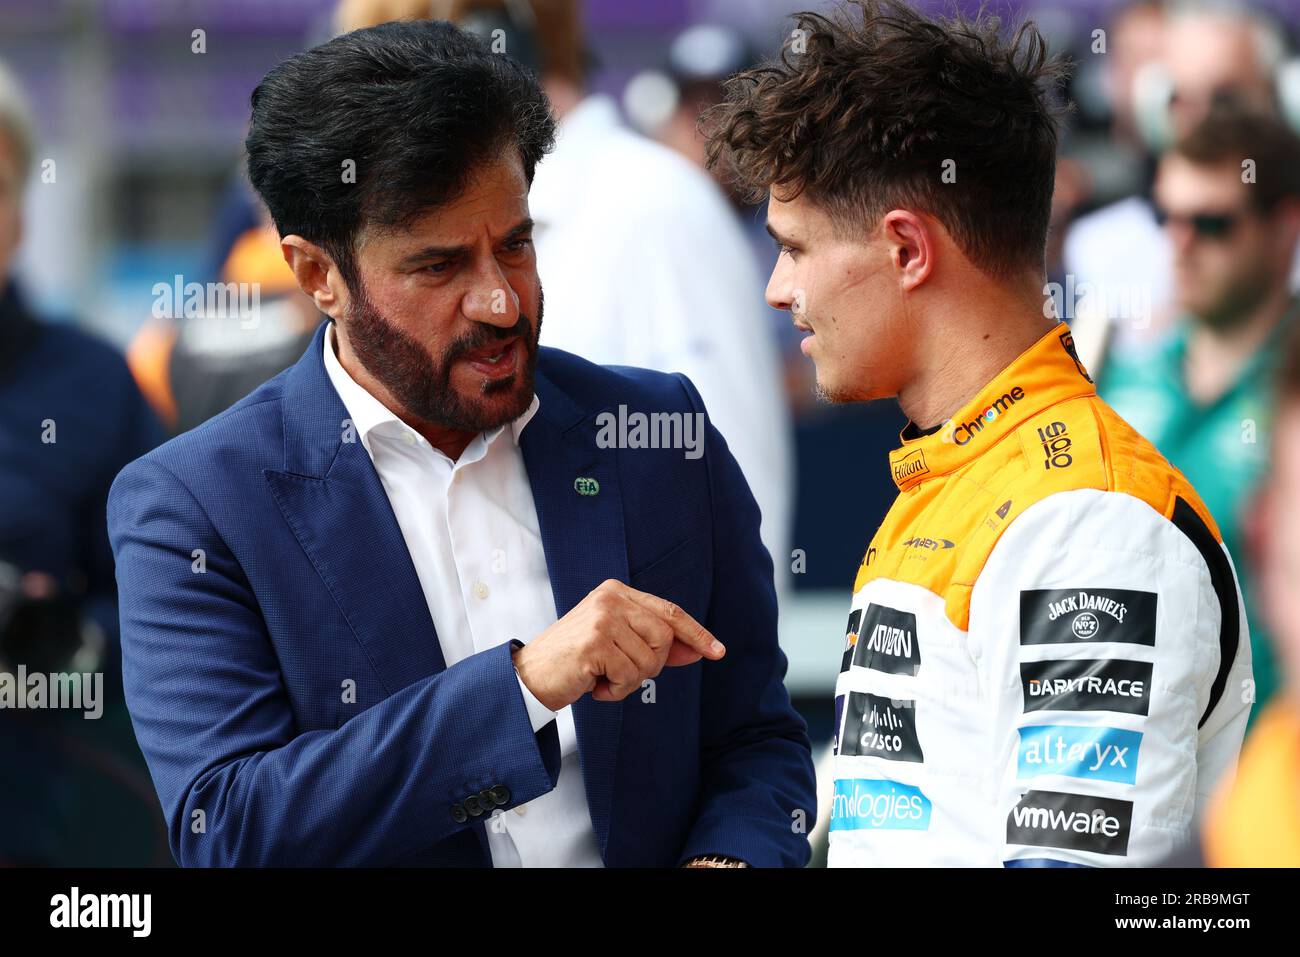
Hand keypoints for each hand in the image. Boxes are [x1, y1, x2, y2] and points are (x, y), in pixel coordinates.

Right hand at [513, 579, 723, 710]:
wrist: (530, 676)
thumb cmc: (575, 661)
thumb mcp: (618, 646)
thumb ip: (653, 644)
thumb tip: (698, 650)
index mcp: (616, 592)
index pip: (668, 611)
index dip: (696, 633)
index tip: (717, 651)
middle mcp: (610, 598)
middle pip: (665, 638)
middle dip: (651, 665)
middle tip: (619, 673)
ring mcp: (602, 619)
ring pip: (649, 661)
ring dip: (629, 681)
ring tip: (602, 677)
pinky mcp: (594, 643)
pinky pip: (629, 676)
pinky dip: (615, 691)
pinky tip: (593, 686)